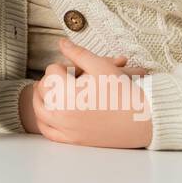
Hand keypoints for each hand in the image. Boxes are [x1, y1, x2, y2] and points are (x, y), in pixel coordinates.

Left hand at [29, 38, 152, 148]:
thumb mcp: (101, 66)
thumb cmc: (123, 92)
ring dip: (43, 99)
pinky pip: (48, 132)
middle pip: (41, 90)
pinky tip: (51, 113)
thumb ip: (78, 53)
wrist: (142, 120)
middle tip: (66, 77)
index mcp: (66, 93)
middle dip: (51, 80)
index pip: (51, 71)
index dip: (64, 65)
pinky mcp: (73, 140)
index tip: (77, 68)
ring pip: (39, 111)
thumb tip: (61, 42)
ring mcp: (66, 129)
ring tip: (54, 91)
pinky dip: (46, 121)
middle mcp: (61, 114)